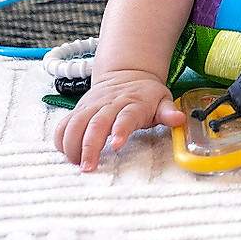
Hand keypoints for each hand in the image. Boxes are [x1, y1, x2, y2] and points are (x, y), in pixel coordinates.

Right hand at [53, 70, 184, 171]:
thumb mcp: (163, 99)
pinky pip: (63, 125)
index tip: (116, 143)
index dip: (120, 129)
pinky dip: (61, 140)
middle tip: (88, 166)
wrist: (128, 72)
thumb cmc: (146, 95)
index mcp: (133, 103)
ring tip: (77, 163)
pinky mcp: (79, 110)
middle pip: (96, 123)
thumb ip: (168, 112)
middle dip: (89, 145)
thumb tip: (179, 119)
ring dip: (72, 145)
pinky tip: (66, 154)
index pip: (126, 116)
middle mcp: (110, 104)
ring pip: (75, 123)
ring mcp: (92, 106)